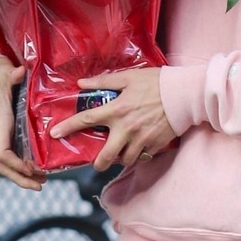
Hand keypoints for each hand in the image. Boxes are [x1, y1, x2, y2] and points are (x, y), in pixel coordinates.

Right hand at [0, 58, 47, 190]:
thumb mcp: (3, 73)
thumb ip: (12, 75)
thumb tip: (19, 72)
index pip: (0, 153)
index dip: (16, 165)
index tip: (32, 168)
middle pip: (3, 165)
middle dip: (21, 178)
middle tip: (41, 185)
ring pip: (4, 164)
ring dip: (21, 175)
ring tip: (41, 182)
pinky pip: (6, 156)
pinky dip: (18, 166)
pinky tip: (33, 169)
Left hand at [50, 68, 176, 172]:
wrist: (185, 95)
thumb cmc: (157, 82)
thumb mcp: (129, 77)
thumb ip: (104, 81)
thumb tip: (82, 84)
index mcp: (117, 110)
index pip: (87, 120)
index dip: (68, 127)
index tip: (55, 134)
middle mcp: (127, 128)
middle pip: (105, 156)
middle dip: (98, 163)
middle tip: (96, 162)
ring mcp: (141, 140)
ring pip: (124, 160)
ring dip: (119, 159)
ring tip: (119, 152)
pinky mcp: (155, 145)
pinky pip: (141, 157)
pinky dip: (137, 156)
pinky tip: (136, 149)